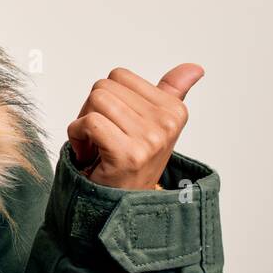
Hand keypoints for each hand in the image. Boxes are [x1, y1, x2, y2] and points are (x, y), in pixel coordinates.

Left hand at [66, 63, 203, 190]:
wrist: (122, 205)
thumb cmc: (133, 161)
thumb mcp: (156, 124)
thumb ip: (172, 92)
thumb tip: (195, 68)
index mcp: (174, 110)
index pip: (119, 76)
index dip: (108, 98)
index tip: (115, 124)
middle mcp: (167, 123)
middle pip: (103, 87)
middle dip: (92, 109)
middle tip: (102, 137)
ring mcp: (149, 139)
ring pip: (95, 101)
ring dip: (83, 124)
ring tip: (97, 146)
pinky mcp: (128, 154)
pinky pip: (89, 122)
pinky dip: (77, 135)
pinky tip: (89, 154)